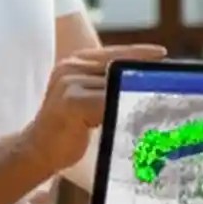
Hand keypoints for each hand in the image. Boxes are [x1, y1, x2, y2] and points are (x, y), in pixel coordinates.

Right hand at [22, 44, 165, 173]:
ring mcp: (70, 83)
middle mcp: (71, 67)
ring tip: (156, 104)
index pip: (114, 53)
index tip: (161, 54)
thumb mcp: (85, 99)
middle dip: (141, 76)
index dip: (139, 53)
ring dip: (134, 96)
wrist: (35, 151)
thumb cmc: (67, 128)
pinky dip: (122, 109)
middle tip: (166, 81)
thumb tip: (141, 81)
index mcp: (75, 62)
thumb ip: (105, 86)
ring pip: (115, 85)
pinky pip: (107, 103)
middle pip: (117, 66)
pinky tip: (135, 118)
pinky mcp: (72, 102)